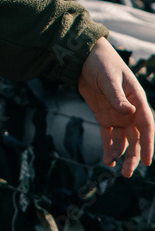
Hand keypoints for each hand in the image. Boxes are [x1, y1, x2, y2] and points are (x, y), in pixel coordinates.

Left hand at [78, 37, 154, 176]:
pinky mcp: (104, 116)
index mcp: (136, 99)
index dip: (148, 143)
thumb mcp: (107, 77)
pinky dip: (107, 147)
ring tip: (111, 164)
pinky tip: (106, 160)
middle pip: (136, 137)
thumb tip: (129, 112)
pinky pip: (108, 135)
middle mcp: (130, 110)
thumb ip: (116, 95)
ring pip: (122, 139)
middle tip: (127, 172)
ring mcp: (117, 114)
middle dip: (134, 155)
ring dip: (119, 153)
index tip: (148, 161)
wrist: (83, 57)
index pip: (146, 124)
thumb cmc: (101, 63)